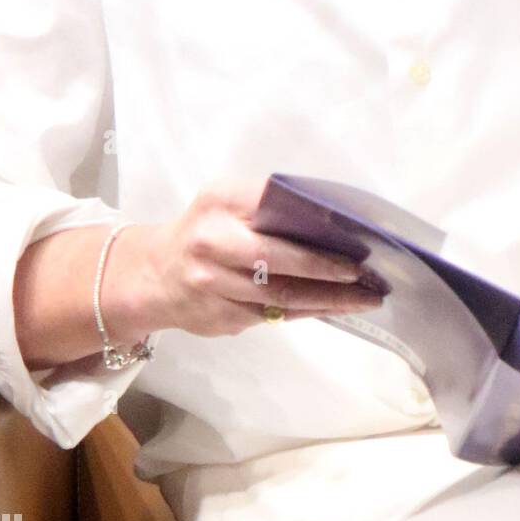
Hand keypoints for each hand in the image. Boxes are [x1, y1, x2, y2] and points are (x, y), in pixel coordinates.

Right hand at [105, 179, 383, 338]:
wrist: (153, 276)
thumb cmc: (204, 231)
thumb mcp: (224, 203)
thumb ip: (265, 206)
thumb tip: (330, 220)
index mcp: (219, 202)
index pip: (273, 207)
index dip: (313, 224)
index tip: (352, 234)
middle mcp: (212, 242)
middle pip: (278, 259)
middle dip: (326, 269)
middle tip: (365, 275)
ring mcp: (213, 285)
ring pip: (280, 296)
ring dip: (328, 299)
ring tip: (365, 297)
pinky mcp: (220, 318)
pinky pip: (273, 315)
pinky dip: (307, 311)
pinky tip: (334, 308)